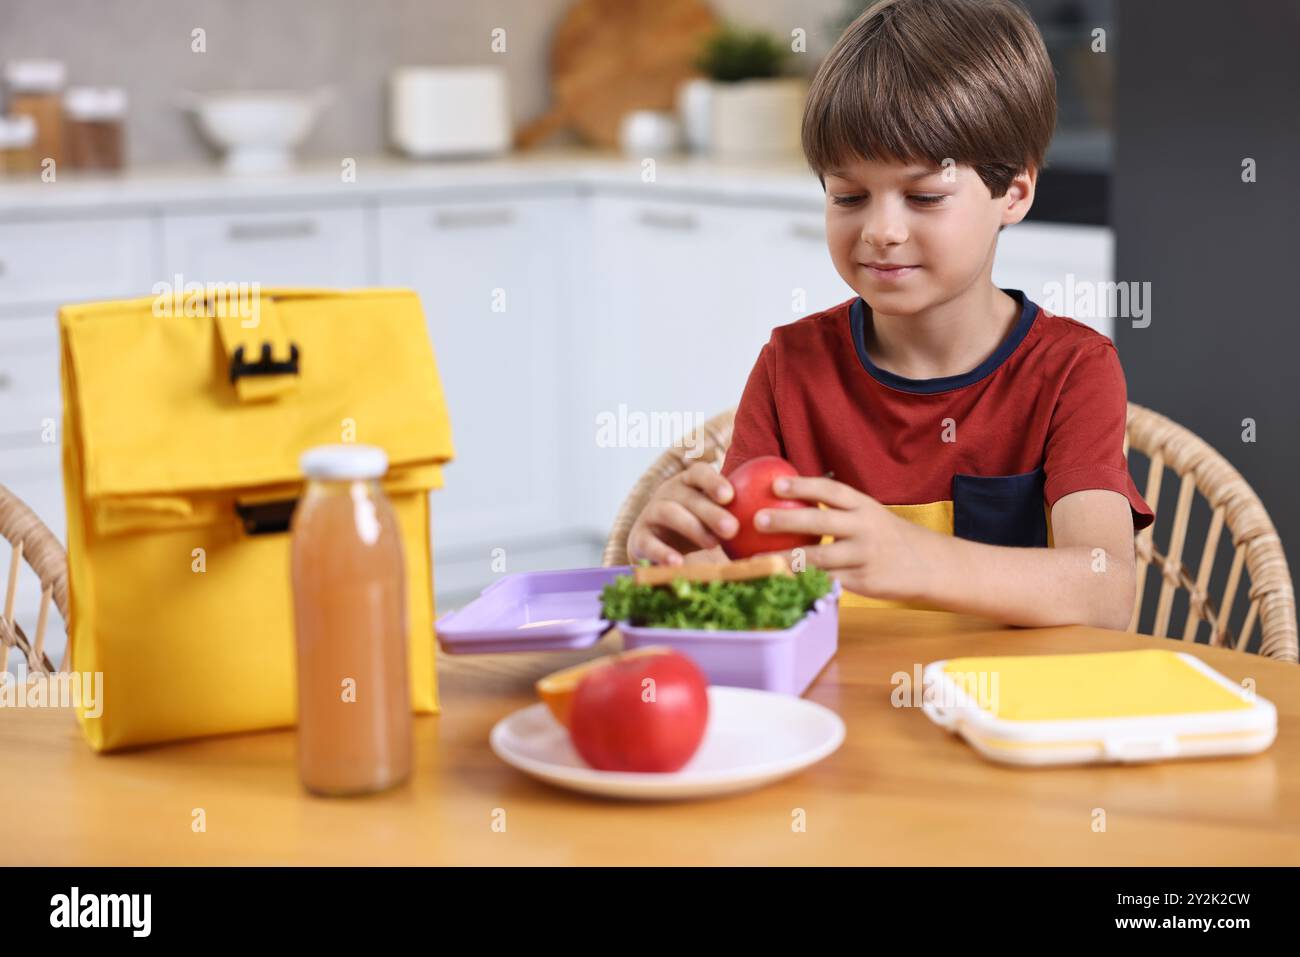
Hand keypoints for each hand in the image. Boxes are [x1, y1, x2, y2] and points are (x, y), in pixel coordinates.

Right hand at [627, 462, 737, 565]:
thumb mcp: (715, 515)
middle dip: (710, 510)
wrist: (657, 547)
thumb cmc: (698, 527)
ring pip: (668, 513)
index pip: (699, 472)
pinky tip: (678, 564)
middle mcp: (667, 493)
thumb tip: (787, 513)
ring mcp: (650, 514)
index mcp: (687, 483)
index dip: (713, 481)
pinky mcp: (638, 538)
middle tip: (733, 528)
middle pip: (688, 496)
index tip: (731, 496)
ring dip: (692, 527)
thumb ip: (740, 510)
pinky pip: (648, 543)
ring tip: (712, 544)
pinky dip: (662, 553)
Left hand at [756, 475, 930, 600]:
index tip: (775, 484)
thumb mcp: (868, 513)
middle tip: (757, 519)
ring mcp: (863, 557)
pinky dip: (801, 580)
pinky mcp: (862, 582)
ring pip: (819, 558)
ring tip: (756, 559)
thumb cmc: (885, 536)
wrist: (929, 565)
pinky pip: (826, 581)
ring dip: (786, 559)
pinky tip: (777, 580)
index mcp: (864, 506)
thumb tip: (789, 496)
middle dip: (786, 520)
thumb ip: (837, 508)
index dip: (802, 486)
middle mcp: (864, 529)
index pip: (830, 491)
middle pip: (820, 523)